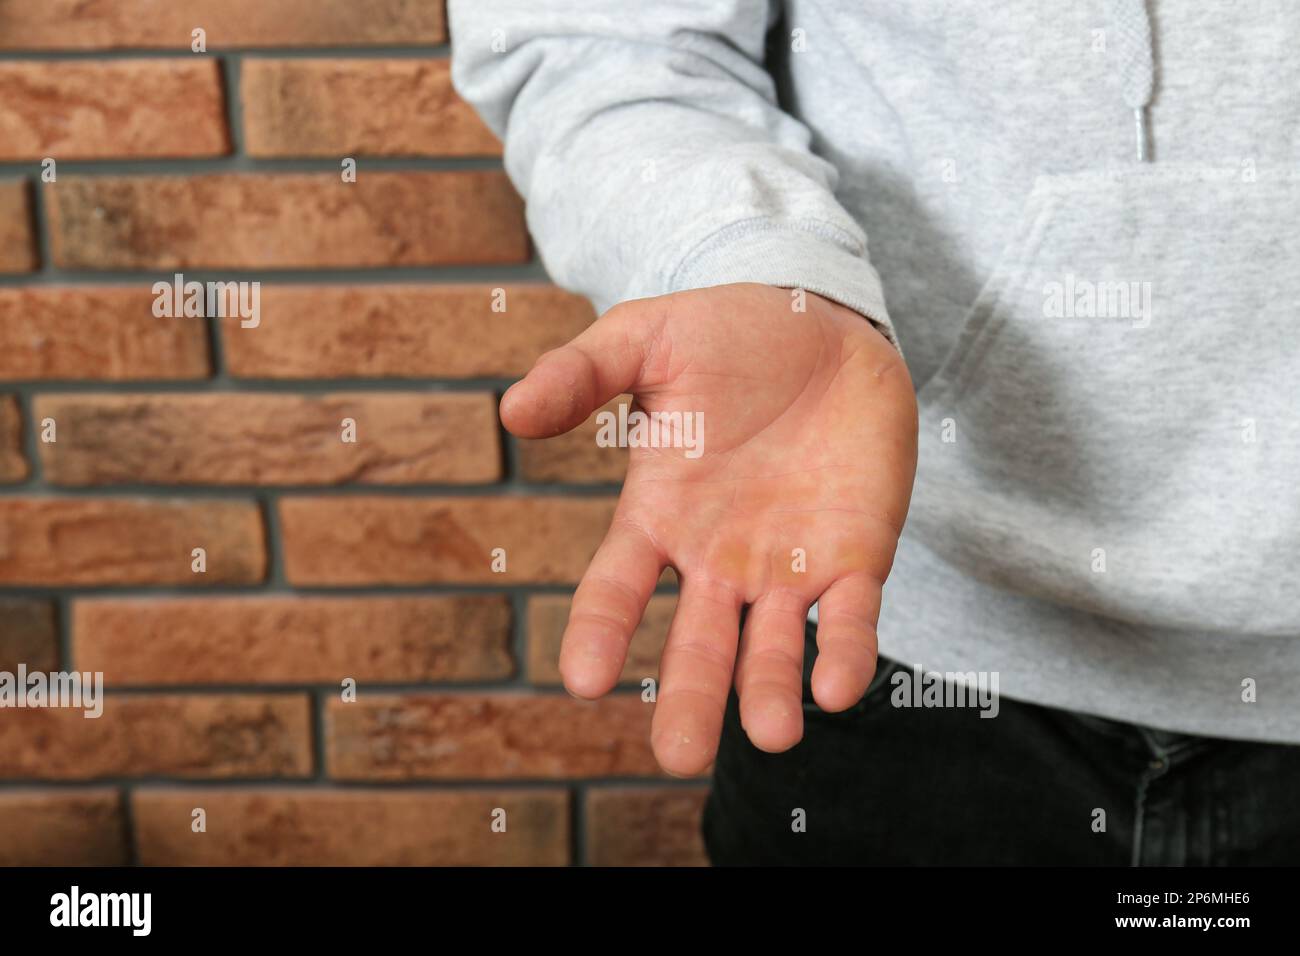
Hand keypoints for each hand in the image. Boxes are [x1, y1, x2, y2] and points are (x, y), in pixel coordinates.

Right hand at [501, 283, 917, 774]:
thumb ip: (580, 373)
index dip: (599, 633)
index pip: (615, 589)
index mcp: (658, 518)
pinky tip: (837, 689)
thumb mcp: (645, 339)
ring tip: (771, 736)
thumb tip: (511, 412)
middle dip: (690, 699)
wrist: (826, 325)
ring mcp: (785, 567)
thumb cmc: (727, 333)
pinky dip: (846, 653)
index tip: (581, 681)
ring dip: (770, 693)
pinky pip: (850, 618)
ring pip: (773, 648)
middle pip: (697, 644)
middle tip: (678, 756)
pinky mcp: (854, 559)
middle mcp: (716, 559)